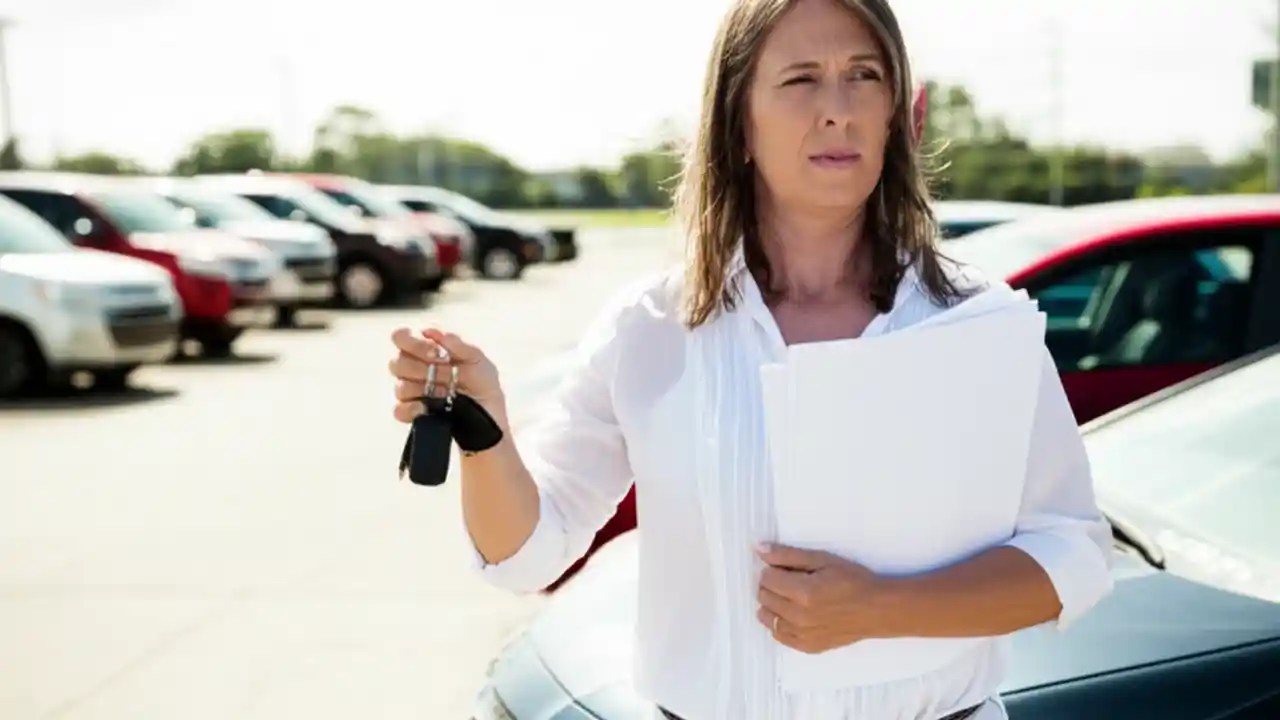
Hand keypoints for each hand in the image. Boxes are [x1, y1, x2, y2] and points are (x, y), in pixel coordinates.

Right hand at [389, 327, 506, 425]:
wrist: (490, 414)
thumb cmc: (482, 382)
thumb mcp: (478, 360)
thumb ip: (458, 345)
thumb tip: (436, 333)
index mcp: (425, 351)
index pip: (401, 339)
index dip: (409, 341)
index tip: (432, 351)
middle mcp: (414, 370)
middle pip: (396, 364)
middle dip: (418, 367)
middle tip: (440, 372)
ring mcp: (413, 393)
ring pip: (400, 387)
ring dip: (422, 388)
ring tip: (445, 391)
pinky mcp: (414, 414)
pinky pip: (400, 411)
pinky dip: (412, 409)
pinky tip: (427, 407)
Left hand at [755, 544, 892, 653]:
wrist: (876, 609)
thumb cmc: (852, 580)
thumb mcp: (822, 559)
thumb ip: (788, 555)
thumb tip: (759, 550)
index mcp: (803, 592)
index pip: (766, 578)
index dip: (773, 569)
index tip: (785, 568)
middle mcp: (799, 616)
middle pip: (764, 596)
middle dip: (772, 585)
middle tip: (790, 581)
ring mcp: (802, 635)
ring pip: (767, 616)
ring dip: (772, 604)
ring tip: (790, 597)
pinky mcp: (807, 647)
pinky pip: (778, 635)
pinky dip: (779, 623)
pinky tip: (791, 614)